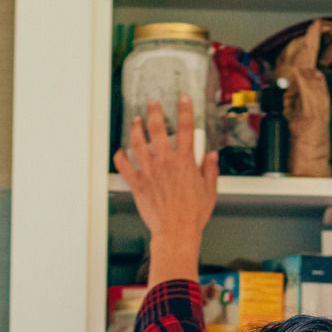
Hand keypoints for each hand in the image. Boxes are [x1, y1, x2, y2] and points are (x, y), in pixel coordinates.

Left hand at [113, 95, 218, 285]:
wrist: (176, 231)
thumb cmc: (193, 214)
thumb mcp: (210, 191)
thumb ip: (210, 170)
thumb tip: (211, 156)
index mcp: (185, 162)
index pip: (186, 129)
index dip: (185, 111)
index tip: (183, 99)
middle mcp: (165, 163)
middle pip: (158, 130)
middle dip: (155, 113)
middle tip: (152, 103)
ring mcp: (150, 172)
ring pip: (138, 143)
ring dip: (136, 129)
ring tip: (135, 121)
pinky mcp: (138, 184)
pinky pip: (124, 167)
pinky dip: (120, 157)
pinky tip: (120, 151)